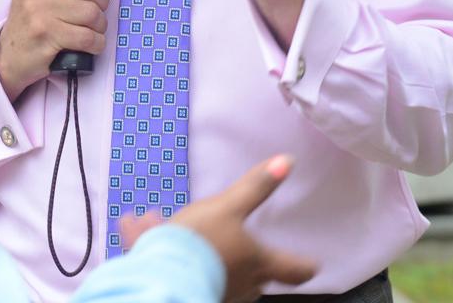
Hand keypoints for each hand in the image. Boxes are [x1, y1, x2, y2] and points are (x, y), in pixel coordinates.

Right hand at [0, 0, 108, 99]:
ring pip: (93, 13)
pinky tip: (89, 43)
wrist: (10, 54)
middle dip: (101, 0)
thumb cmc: (34, 13)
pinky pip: (89, 37)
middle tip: (94, 8)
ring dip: (99, 25)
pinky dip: (96, 44)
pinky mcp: (47, 36)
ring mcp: (38, 11)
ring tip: (89, 27)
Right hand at [121, 155, 317, 302]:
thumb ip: (256, 187)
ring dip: (206, 253)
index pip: (295, 269)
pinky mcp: (194, 291)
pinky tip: (139, 229)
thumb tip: (287, 161)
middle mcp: (245, 284)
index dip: (305, 264)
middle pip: (259, 277)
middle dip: (252, 261)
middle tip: (244, 244)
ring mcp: (222, 291)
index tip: (313, 263)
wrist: (164, 275)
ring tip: (183, 231)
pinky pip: (186, 269)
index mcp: (259, 262)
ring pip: (222, 272)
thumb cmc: (203, 241)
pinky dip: (173, 254)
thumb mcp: (228, 206)